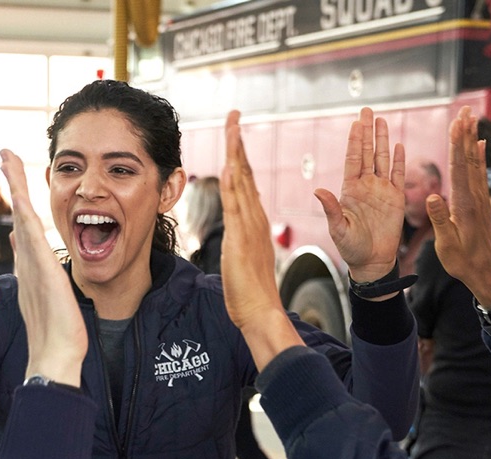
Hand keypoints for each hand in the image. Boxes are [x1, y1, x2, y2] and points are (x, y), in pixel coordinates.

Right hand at [0, 149, 86, 387]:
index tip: (14, 176)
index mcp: (32, 266)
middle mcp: (29, 262)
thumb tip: (37, 263)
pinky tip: (22, 197)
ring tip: (7, 159)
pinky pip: (31, 238)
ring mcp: (34, 266)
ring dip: (15, 187)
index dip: (19, 197)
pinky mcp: (43, 272)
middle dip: (13, 181)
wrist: (55, 356)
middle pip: (19, 212)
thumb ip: (41, 276)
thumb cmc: (57, 333)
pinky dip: (25, 216)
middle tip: (5, 152)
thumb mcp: (50, 297)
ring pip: (23, 218)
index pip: (24, 224)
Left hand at [220, 111, 304, 369]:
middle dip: (238, 143)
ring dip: (236, 152)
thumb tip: (238, 236)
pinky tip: (229, 163)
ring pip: (242, 180)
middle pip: (246, 172)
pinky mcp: (241, 237)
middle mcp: (254, 218)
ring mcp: (249, 226)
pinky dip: (233, 181)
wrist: (261, 311)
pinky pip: (236, 202)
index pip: (246, 182)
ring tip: (233, 126)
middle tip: (234, 116)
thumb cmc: (250, 293)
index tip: (235, 136)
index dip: (240, 157)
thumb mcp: (242, 259)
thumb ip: (241, 243)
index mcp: (254, 222)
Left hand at [313, 107, 405, 282]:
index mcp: (350, 190)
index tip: (355, 123)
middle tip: (367, 110)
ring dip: (382, 140)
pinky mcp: (396, 198)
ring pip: (382, 159)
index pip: (353, 159)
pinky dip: (398, 160)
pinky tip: (398, 145)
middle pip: (367, 153)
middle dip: (367, 132)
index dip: (354, 141)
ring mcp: (381, 190)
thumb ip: (331, 208)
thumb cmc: (351, 248)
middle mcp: (366, 186)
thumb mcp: (338, 229)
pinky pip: (397, 175)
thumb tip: (318, 191)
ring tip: (381, 120)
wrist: (372, 261)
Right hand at [427, 107, 490, 306]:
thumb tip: (433, 197)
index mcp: (463, 205)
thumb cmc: (462, 260)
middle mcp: (474, 197)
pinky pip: (481, 173)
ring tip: (472, 119)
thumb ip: (440, 220)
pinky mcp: (481, 201)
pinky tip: (480, 144)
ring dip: (472, 139)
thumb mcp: (446, 244)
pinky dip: (480, 156)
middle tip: (465, 111)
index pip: (459, 169)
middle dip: (465, 134)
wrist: (484, 269)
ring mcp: (479, 198)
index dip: (456, 145)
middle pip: (469, 159)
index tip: (456, 124)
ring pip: (475, 162)